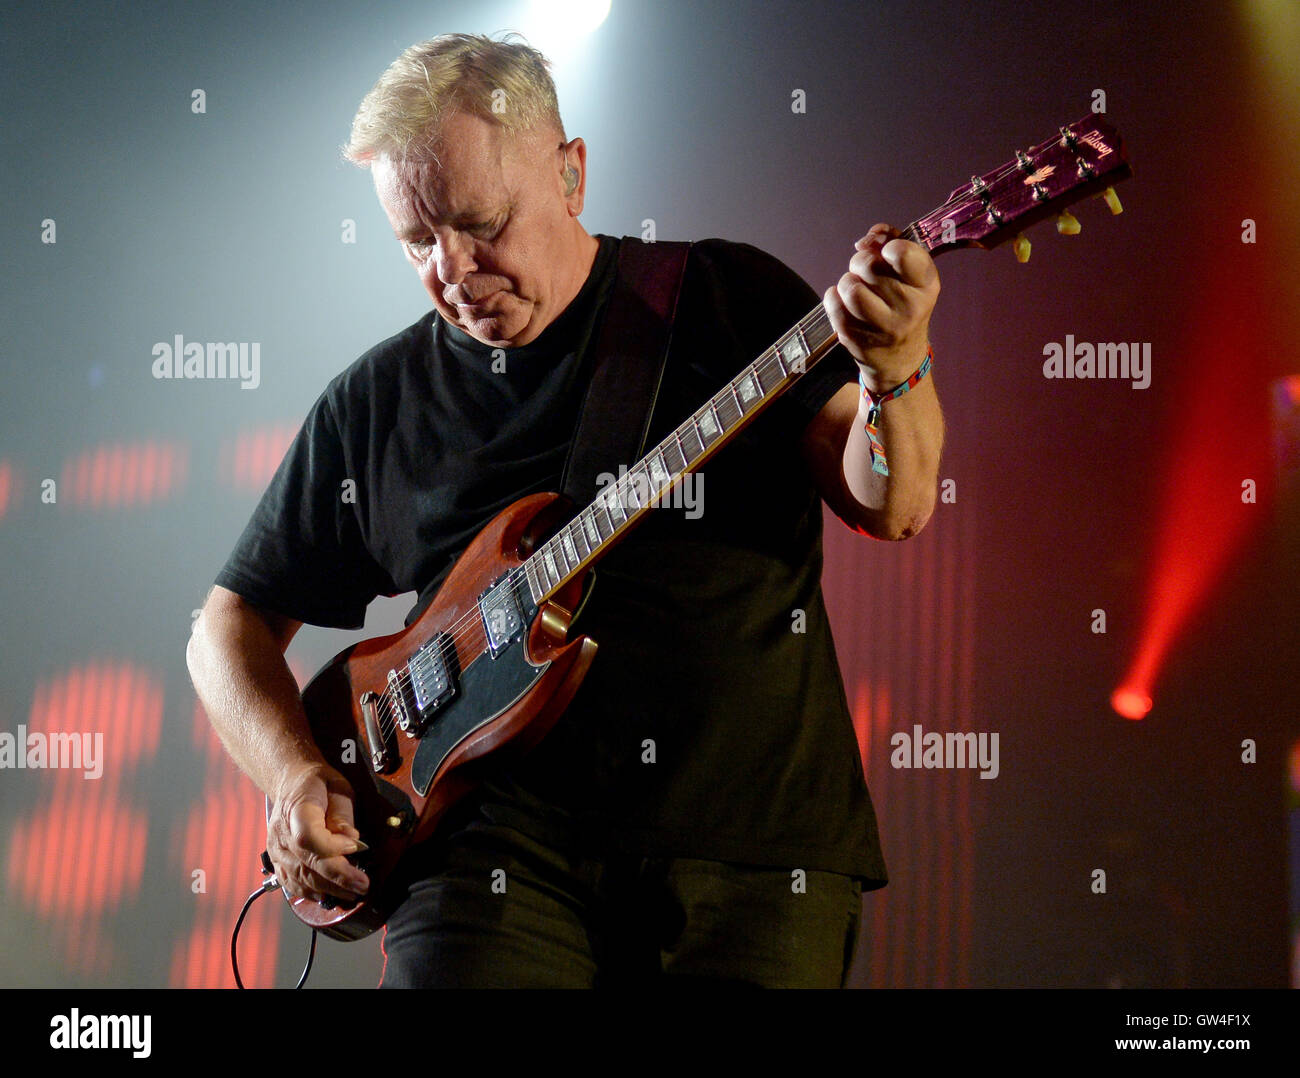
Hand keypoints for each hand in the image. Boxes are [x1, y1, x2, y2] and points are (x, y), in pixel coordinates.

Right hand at [266, 761, 369, 902]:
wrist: (292, 782)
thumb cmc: (319, 784)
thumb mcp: (339, 787)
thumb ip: (344, 813)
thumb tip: (351, 839)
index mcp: (297, 808)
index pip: (308, 836)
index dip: (332, 847)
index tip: (355, 847)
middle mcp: (281, 832)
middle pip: (306, 862)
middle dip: (339, 877)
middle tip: (363, 885)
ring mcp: (276, 849)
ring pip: (300, 877)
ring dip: (328, 889)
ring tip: (352, 893)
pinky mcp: (276, 860)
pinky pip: (291, 883)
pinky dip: (310, 892)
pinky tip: (328, 896)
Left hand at [823, 222, 939, 393]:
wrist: (899, 358)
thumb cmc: (902, 303)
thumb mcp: (911, 274)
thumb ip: (892, 243)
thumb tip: (870, 237)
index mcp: (926, 285)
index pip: (902, 254)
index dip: (887, 248)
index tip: (886, 254)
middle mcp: (909, 307)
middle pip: (869, 266)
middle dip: (861, 262)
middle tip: (865, 272)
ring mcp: (882, 326)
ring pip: (850, 287)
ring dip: (847, 281)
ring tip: (854, 288)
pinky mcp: (855, 337)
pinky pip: (833, 303)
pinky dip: (833, 296)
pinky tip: (843, 301)